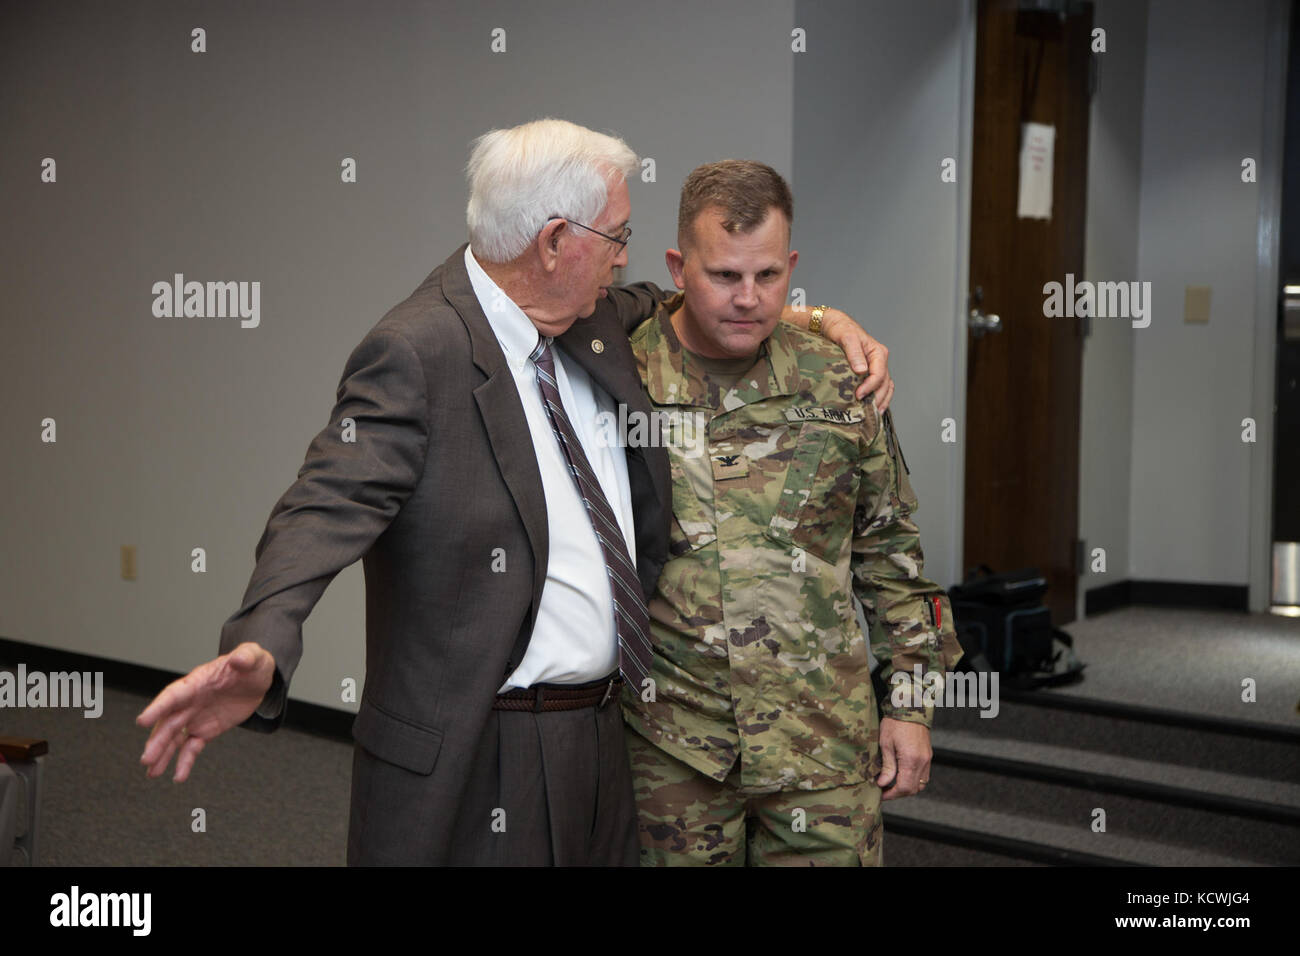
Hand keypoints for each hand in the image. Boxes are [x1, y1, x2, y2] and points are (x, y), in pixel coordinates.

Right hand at [136, 642, 275, 781]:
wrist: (257, 679)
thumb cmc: (250, 664)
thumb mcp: (253, 656)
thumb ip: (246, 656)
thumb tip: (240, 658)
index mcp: (197, 682)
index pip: (173, 695)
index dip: (158, 708)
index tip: (142, 721)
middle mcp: (190, 701)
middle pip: (169, 722)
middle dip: (157, 740)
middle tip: (147, 759)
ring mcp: (196, 717)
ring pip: (174, 738)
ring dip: (163, 755)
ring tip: (152, 773)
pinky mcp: (205, 730)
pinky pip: (191, 748)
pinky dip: (184, 762)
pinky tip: (178, 776)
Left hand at [820, 308, 893, 408]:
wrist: (834, 326)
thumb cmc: (841, 329)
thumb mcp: (847, 338)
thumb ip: (854, 353)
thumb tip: (862, 370)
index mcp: (878, 352)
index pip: (879, 374)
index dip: (870, 387)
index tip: (858, 395)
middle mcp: (880, 361)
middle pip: (885, 384)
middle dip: (878, 398)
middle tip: (866, 411)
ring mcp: (876, 367)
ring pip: (886, 387)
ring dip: (882, 401)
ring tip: (873, 415)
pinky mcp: (870, 373)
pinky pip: (880, 387)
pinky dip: (880, 398)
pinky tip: (874, 408)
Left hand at [876, 717, 931, 800]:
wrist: (910, 706)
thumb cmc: (895, 723)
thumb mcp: (886, 744)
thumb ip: (887, 767)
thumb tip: (883, 783)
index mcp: (911, 760)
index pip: (904, 788)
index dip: (892, 794)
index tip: (881, 794)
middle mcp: (922, 762)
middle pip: (913, 789)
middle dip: (899, 793)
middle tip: (884, 791)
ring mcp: (927, 759)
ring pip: (920, 784)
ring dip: (907, 787)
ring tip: (892, 784)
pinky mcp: (928, 755)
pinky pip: (924, 775)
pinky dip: (913, 780)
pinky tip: (902, 775)